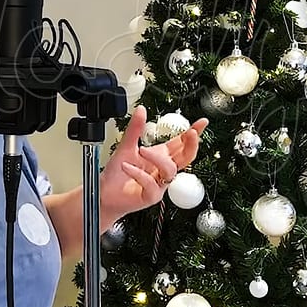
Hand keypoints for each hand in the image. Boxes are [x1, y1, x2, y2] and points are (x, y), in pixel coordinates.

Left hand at [100, 105, 206, 223]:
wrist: (104, 194)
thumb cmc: (117, 174)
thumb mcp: (125, 147)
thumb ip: (135, 129)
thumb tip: (141, 109)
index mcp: (160, 156)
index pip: (181, 143)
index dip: (193, 133)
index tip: (202, 122)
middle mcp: (162, 170)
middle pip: (185, 158)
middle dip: (191, 145)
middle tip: (191, 133)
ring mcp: (159, 184)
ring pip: (170, 170)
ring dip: (156, 158)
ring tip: (141, 150)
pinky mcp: (150, 197)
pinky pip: (151, 184)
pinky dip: (139, 174)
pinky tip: (127, 167)